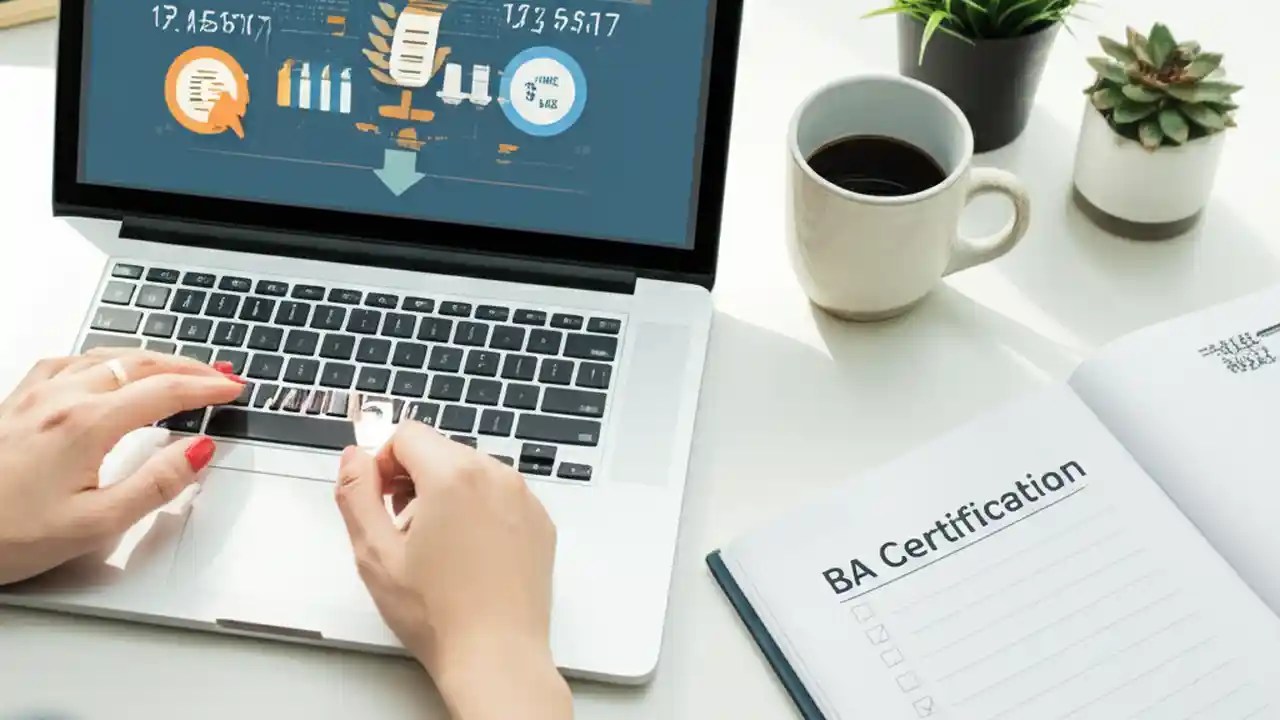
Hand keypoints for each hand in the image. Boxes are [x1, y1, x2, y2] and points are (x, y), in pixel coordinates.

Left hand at [0, 349, 243, 584]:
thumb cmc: (6, 535)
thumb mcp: (95, 523)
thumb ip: (155, 484)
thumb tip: (198, 451)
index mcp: (86, 424)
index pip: (165, 392)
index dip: (207, 387)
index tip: (233, 388)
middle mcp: (60, 398)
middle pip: (139, 364)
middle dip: (188, 365)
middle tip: (220, 374)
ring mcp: (33, 395)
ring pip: (105, 356)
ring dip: (150, 358)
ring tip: (177, 366)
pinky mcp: (14, 402)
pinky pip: (68, 361)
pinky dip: (104, 358)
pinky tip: (106, 367)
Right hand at [336, 423, 570, 719]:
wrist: (496, 655)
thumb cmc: (438, 613)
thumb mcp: (374, 553)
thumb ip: (356, 493)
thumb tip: (353, 457)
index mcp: (453, 475)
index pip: (407, 434)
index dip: (383, 462)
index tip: (380, 498)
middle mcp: (496, 475)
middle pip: (440, 450)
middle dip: (414, 478)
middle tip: (403, 528)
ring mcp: (524, 497)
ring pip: (472, 472)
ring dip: (447, 494)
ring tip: (435, 546)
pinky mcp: (540, 521)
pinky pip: (501, 496)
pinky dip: (480, 511)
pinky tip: (468, 555)